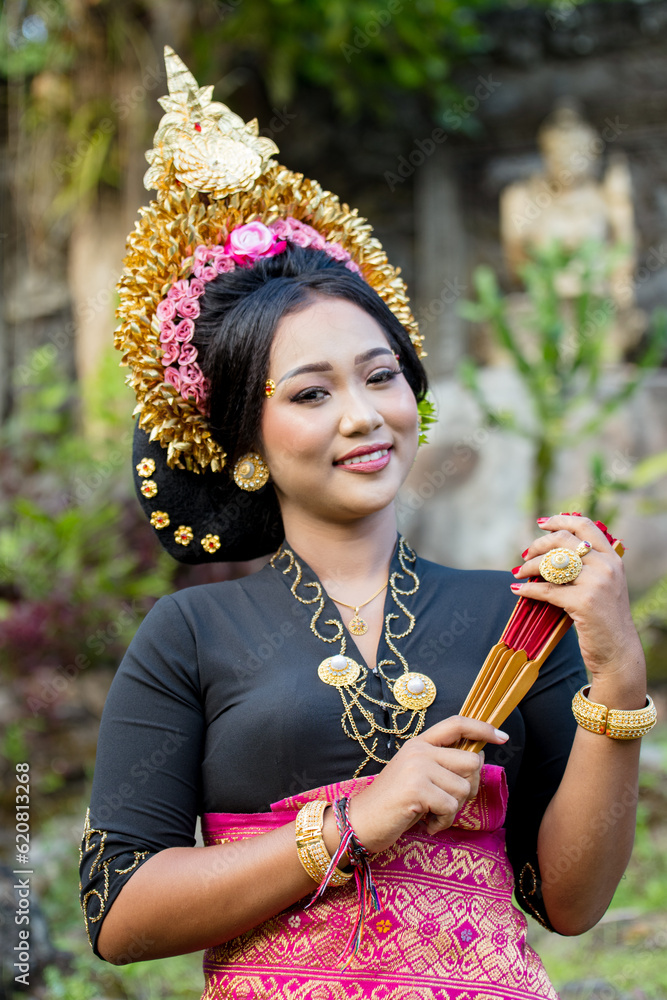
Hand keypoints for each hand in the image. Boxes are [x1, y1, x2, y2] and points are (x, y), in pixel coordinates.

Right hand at [345, 716, 507, 853]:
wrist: (360, 822)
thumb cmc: (393, 803)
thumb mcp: (417, 775)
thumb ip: (442, 764)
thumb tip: (477, 760)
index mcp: (420, 743)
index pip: (457, 724)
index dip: (482, 728)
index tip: (502, 736)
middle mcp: (419, 750)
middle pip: (471, 761)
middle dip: (470, 787)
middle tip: (450, 802)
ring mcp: (417, 767)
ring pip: (464, 787)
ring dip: (453, 809)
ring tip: (432, 815)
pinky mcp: (417, 788)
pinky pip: (451, 806)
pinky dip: (443, 822)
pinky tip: (428, 824)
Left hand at [512, 514, 643, 685]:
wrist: (618, 651)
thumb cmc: (605, 619)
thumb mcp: (606, 585)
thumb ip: (589, 566)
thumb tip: (551, 552)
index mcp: (613, 558)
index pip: (585, 526)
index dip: (560, 520)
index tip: (541, 523)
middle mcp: (606, 566)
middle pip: (562, 541)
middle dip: (538, 545)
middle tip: (525, 554)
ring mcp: (596, 583)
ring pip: (551, 564)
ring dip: (528, 567)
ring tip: (518, 573)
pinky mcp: (583, 602)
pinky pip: (546, 590)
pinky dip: (528, 589)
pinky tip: (518, 590)